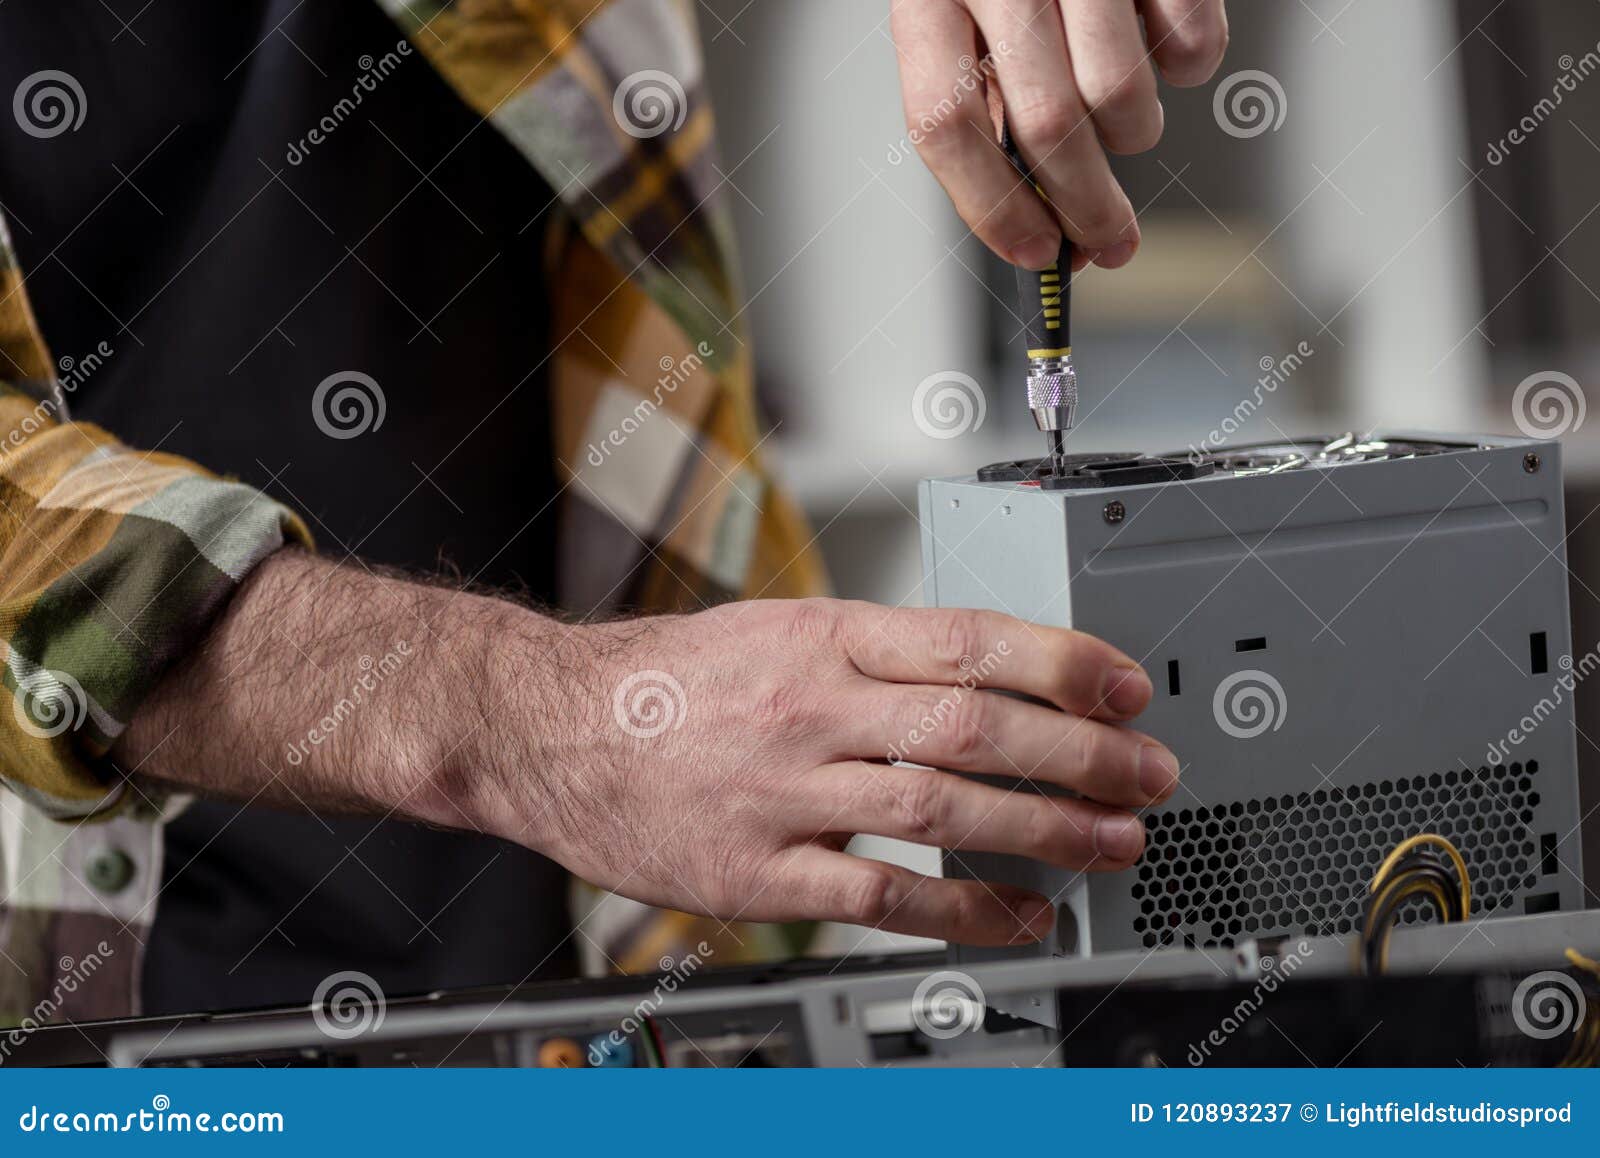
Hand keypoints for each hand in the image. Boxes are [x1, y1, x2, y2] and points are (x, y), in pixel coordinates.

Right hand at [491, 598, 1179, 945]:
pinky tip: (1020, 914)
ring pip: (941, 810)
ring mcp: (785, 792)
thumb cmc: (666, 682)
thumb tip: (982, 675)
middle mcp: (811, 706)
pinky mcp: (758, 874)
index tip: (1124, 686)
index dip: (1062, 662)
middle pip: (975, 726)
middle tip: (1148, 775)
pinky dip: (964, 911)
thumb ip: (872, 651)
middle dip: (1081, 754)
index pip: (967, 639)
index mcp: (821, 636)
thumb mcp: (772, 628)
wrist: (547, 727)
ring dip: (1044, 830)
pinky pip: (881, 896)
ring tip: (1112, 842)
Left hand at [891, 0, 1228, 270]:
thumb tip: (1033, 217)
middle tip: (1108, 241)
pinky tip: (1161, 45)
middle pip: (1046, 124)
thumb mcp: (967, 14)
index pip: (945, 123)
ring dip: (1132, 134)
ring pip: (1120, 94)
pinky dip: (1187, 69)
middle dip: (1085, 206)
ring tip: (1124, 115)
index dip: (990, 206)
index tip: (1034, 254)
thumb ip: (986, 100)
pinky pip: (1191, 43)